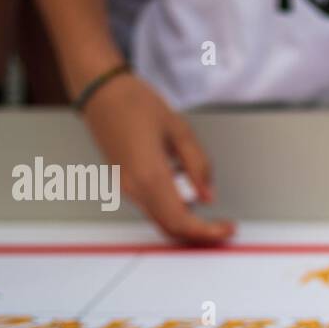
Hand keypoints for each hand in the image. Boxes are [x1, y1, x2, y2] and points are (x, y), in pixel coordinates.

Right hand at [82, 74, 233, 244]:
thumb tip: (208, 197)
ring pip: (160, 221)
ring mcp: (127, 188)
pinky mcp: (125, 184)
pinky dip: (175, 212)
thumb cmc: (137, 104)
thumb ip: (197, 166)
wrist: (101, 93)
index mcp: (150, 175)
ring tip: (211, 211)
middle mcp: (135, 188)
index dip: (207, 231)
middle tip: (223, 226)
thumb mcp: (180, 130)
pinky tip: (189, 193)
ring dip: (187, 224)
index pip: (181, 221)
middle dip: (199, 233)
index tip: (227, 228)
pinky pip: (152, 208)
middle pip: (170, 228)